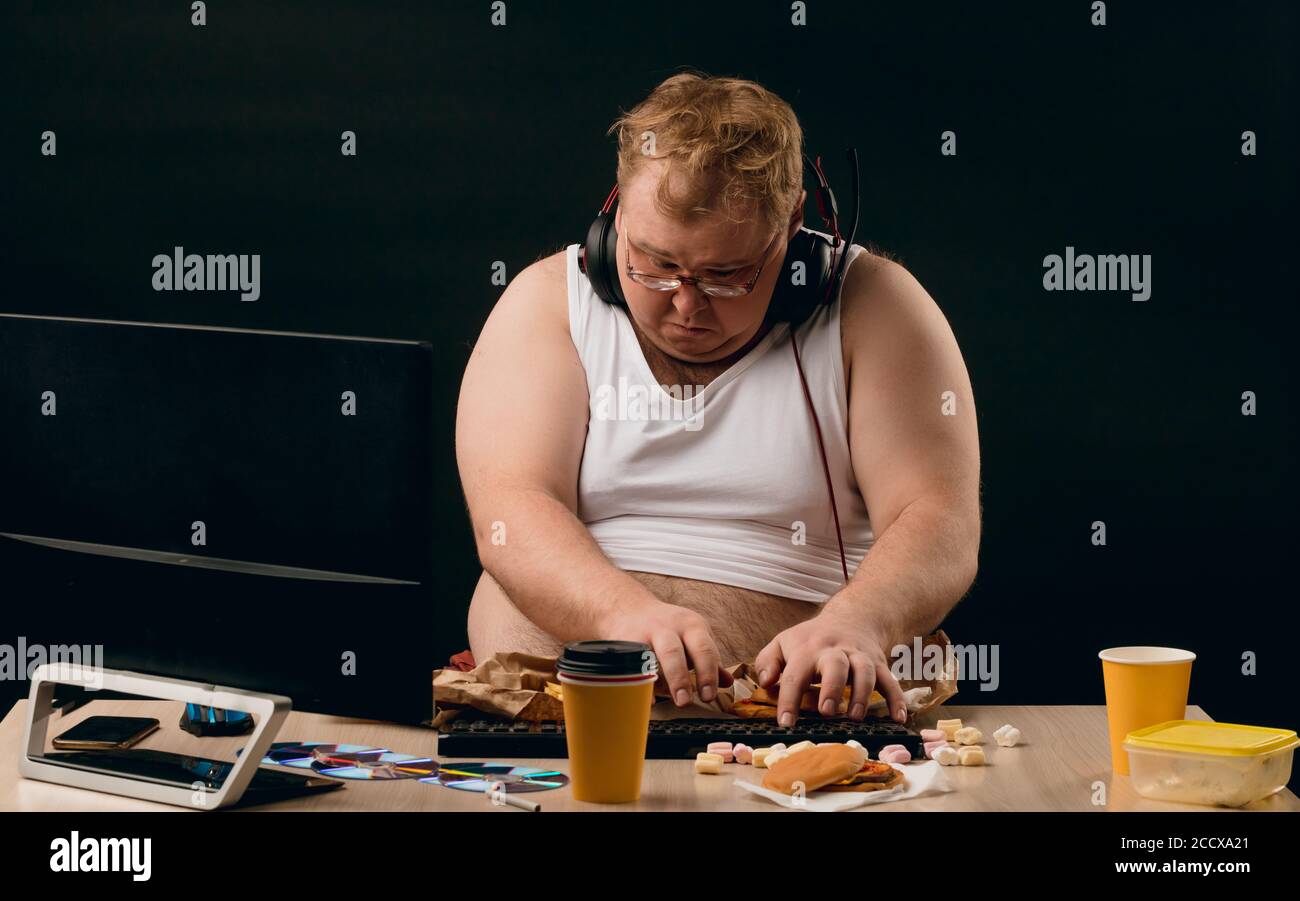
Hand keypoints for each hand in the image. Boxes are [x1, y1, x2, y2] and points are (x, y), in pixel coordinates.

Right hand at [598, 597, 733, 705]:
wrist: (630, 608)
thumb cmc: (669, 629)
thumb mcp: (694, 637)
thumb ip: (709, 660)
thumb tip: (728, 683)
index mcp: (692, 626)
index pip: (704, 649)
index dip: (707, 674)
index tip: (708, 696)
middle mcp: (668, 627)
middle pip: (674, 652)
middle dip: (679, 678)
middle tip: (685, 702)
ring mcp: (644, 634)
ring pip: (648, 658)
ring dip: (654, 681)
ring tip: (661, 701)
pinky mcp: (624, 643)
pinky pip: (630, 665)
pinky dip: (636, 682)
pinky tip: (642, 695)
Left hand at [754, 608, 905, 725]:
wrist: (851, 617)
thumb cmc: (810, 639)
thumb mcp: (783, 643)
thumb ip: (767, 662)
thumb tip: (764, 683)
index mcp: (807, 649)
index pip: (795, 674)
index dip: (789, 699)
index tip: (785, 723)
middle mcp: (835, 651)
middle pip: (836, 665)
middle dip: (832, 688)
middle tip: (826, 712)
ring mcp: (860, 657)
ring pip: (865, 671)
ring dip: (862, 694)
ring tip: (854, 717)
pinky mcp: (879, 664)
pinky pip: (891, 680)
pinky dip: (897, 699)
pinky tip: (898, 717)